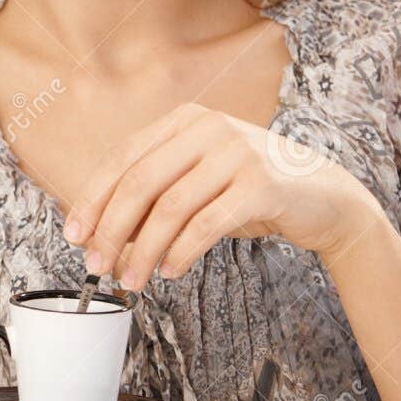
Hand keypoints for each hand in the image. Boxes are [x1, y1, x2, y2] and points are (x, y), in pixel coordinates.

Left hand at [61, 102, 376, 287]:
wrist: (326, 197)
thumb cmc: (250, 191)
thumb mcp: (199, 180)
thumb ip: (156, 194)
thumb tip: (99, 233)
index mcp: (184, 119)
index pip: (122, 157)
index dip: (93, 198)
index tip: (74, 234)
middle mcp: (208, 127)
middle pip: (140, 182)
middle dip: (111, 229)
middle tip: (97, 266)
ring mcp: (237, 152)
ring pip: (170, 207)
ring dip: (143, 250)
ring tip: (131, 280)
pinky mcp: (262, 184)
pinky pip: (206, 224)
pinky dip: (180, 252)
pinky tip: (169, 271)